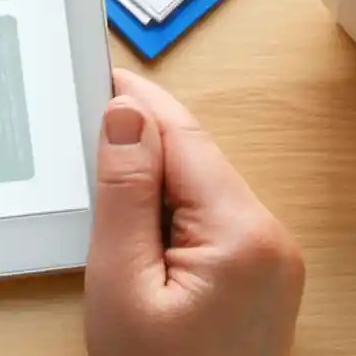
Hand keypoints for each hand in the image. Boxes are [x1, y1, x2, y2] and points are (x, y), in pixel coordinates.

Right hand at [84, 69, 304, 355]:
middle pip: (195, 158)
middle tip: (83, 118)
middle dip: (140, 139)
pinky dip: (168, 207)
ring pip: (200, 186)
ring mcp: (272, 259)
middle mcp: (271, 239)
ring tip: (99, 178)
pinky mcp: (260, 275)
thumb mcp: (121, 282)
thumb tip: (125, 117)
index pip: (184, 139)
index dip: (138, 102)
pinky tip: (133, 219)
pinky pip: (210, 216)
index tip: (99, 72)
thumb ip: (123, 194)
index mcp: (243, 235)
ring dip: (151, 176)